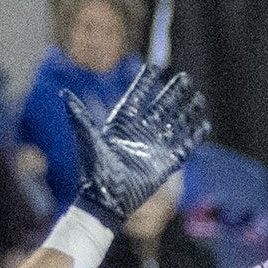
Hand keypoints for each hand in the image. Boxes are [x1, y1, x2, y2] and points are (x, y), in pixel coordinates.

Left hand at [66, 65, 210, 232]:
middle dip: (173, 92)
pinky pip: (183, 147)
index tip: (154, 67)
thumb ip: (79, 117)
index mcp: (122, 124)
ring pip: (175, 124)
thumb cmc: (94, 172)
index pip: (137, 98)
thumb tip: (63, 94)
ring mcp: (154, 147)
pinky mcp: (164, 164)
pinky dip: (193, 137)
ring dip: (187, 111)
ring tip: (199, 99)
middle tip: (184, 78)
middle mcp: (140, 133)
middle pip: (161, 107)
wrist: (105, 201)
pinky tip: (204, 126)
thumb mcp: (87, 141)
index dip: (145, 83)